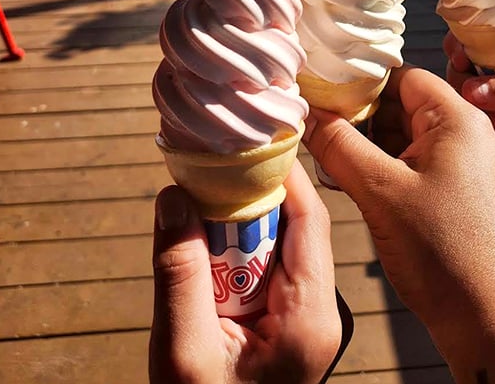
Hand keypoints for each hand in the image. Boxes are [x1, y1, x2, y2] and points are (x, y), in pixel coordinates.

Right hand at [149, 160, 343, 383]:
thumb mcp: (184, 351)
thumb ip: (178, 273)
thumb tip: (173, 197)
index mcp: (311, 315)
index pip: (310, 221)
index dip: (281, 176)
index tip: (250, 143)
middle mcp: (321, 310)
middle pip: (296, 227)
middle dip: (253, 196)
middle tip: (214, 165)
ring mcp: (307, 318)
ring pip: (281, 246)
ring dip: (243, 222)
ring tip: (206, 194)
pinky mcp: (290, 324)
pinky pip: (270, 270)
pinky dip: (241, 250)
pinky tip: (210, 240)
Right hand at [304, 65, 494, 381]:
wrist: (489, 320)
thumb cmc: (442, 252)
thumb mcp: (380, 192)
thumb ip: (339, 146)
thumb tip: (306, 113)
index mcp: (459, 120)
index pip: (403, 77)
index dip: (361, 82)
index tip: (322, 92)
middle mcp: (468, 134)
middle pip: (402, 106)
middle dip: (359, 118)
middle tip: (317, 129)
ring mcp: (466, 165)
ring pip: (405, 137)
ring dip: (367, 146)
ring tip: (327, 158)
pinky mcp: (460, 192)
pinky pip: (415, 164)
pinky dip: (383, 169)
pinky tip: (350, 181)